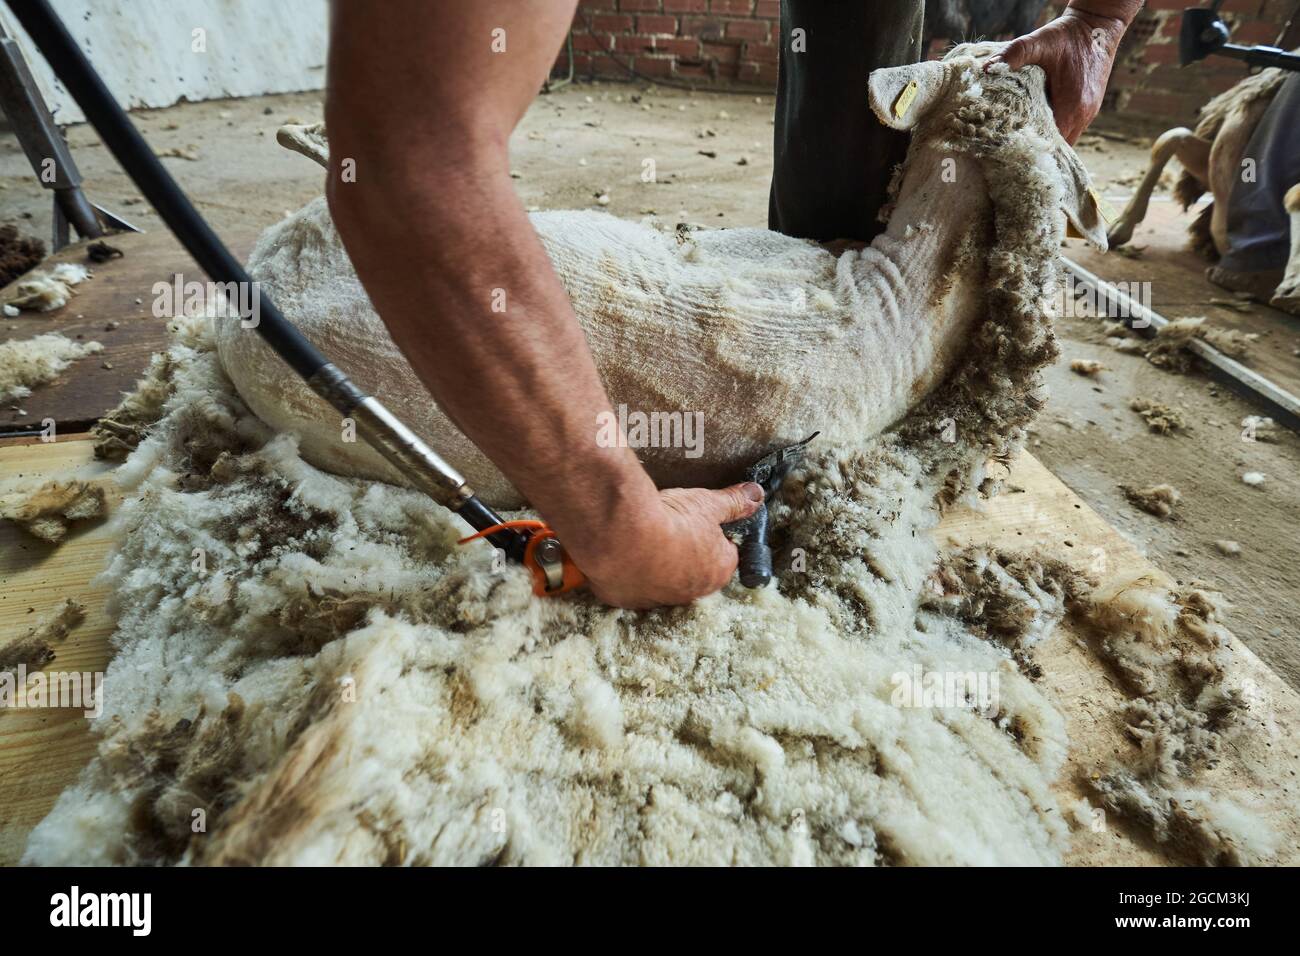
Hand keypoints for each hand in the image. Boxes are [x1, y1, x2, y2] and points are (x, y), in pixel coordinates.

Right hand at [573, 482, 764, 607]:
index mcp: (718, 572)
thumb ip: (734, 502)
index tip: (701, 523)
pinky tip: (624, 551)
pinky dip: (630, 571)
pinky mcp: (627, 599)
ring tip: (645, 537)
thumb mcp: (708, 504)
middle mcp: (692, 593)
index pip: (726, 555)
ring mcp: (658, 599)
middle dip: (686, 553)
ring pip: (662, 581)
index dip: (715, 537)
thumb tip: (756, 495)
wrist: (623, 534)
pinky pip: (632, 586)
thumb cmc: (672, 520)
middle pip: (695, 572)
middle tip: (672, 528)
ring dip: (657, 565)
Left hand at [987, 8, 1125, 143]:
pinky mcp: (1090, 107)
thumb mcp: (1039, 42)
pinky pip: (1072, 128)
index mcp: (1072, 106)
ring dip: (1047, 139)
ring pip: (1066, 139)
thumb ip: (1013, 55)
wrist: (1098, 25)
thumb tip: (987, 67)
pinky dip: (1056, 130)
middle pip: (1058, 146)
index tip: (1010, 150)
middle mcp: (1083, 114)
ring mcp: (1089, 112)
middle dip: (1037, 148)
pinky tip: (1038, 124)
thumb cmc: (1068, 35)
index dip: (1031, 148)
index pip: (1051, 142)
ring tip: (1023, 139)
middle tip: (1011, 149)